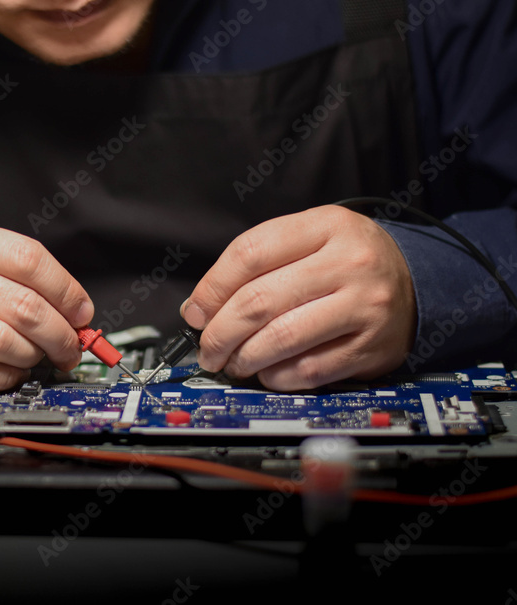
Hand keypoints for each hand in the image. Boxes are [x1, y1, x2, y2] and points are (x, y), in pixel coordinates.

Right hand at [0, 218, 93, 390]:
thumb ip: (6, 268)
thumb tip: (71, 309)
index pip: (26, 257)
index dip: (66, 289)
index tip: (82, 312)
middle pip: (21, 305)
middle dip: (59, 333)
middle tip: (69, 346)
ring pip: (1, 344)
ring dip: (32, 358)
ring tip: (36, 358)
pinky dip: (3, 378)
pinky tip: (8, 372)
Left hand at [181, 206, 415, 389]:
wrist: (416, 280)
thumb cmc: (346, 260)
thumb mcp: (308, 239)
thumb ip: (255, 264)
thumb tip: (199, 309)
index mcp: (326, 226)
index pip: (250, 254)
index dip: (212, 288)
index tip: (195, 312)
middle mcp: (349, 263)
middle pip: (260, 301)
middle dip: (220, 332)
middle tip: (207, 348)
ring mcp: (363, 306)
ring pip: (281, 338)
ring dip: (244, 358)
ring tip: (233, 362)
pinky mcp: (371, 348)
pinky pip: (309, 370)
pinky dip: (277, 376)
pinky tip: (267, 372)